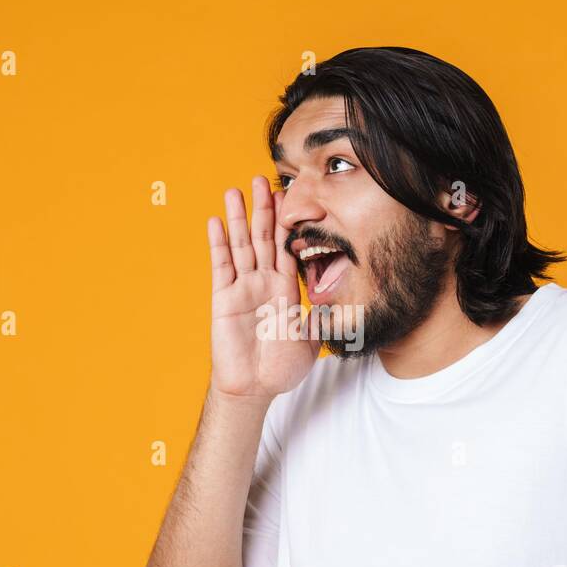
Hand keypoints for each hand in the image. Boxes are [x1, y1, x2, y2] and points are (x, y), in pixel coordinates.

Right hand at [207, 176, 317, 400]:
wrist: (255, 388)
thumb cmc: (282, 368)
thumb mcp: (313, 340)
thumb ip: (325, 318)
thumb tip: (351, 306)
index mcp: (286, 288)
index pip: (287, 247)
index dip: (288, 222)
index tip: (291, 196)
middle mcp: (263, 282)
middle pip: (263, 237)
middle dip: (264, 209)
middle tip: (264, 179)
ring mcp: (243, 288)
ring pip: (241, 245)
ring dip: (238, 217)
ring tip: (236, 190)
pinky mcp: (224, 298)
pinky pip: (221, 266)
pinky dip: (218, 244)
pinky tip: (216, 221)